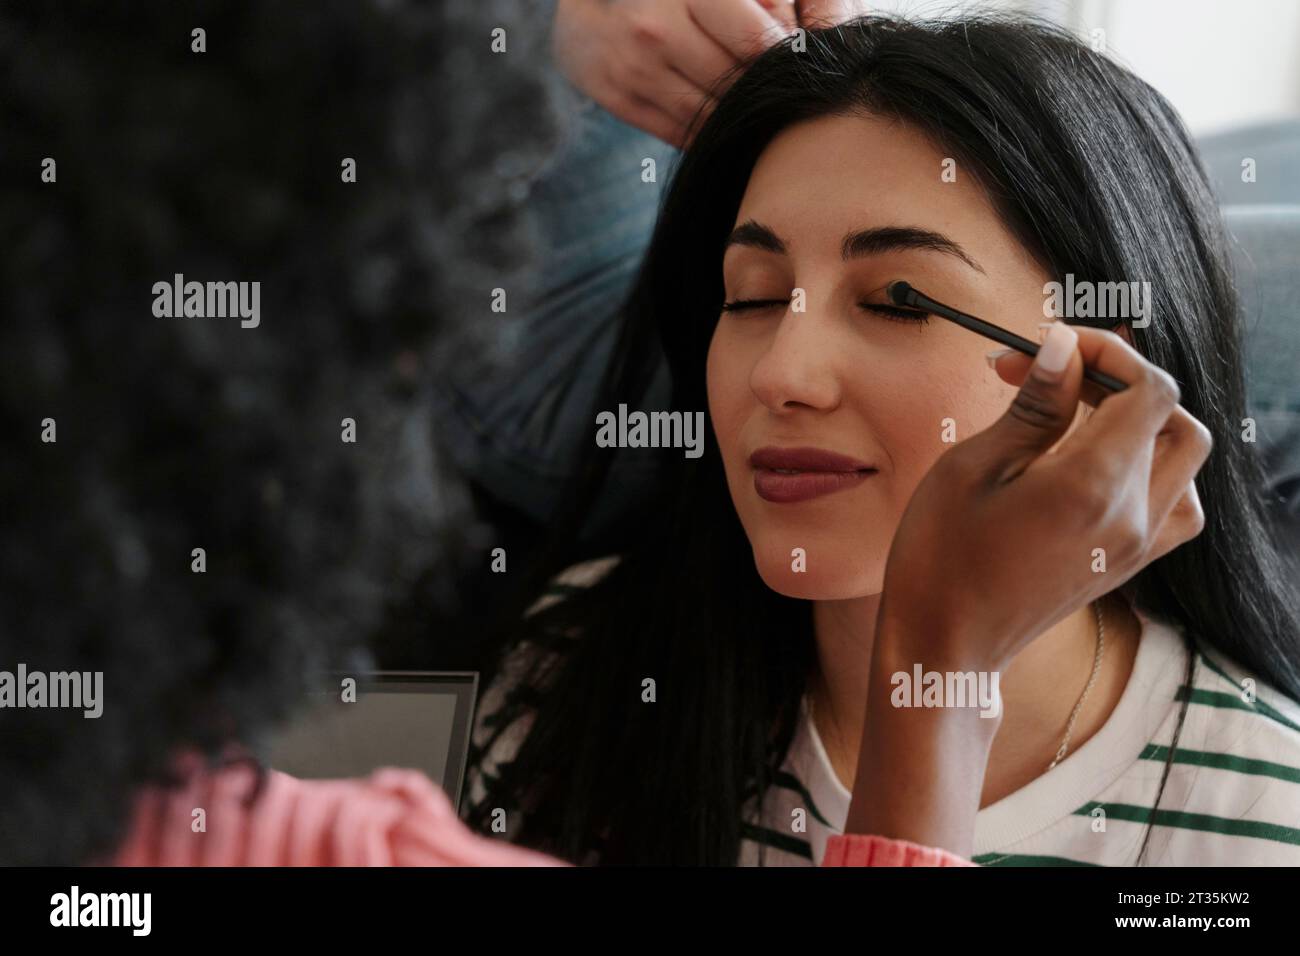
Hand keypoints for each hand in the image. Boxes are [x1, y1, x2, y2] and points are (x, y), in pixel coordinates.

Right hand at [551, 0, 868, 146]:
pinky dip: (708, 131)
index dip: (784, 57)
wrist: (588, 11)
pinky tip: (723, 120)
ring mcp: (633, 70)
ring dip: (738, 115)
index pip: (754, 41)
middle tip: (781, 90)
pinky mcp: (619, 100)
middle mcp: (655, 30)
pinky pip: (681, 132)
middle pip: (733, 83)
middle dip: (763, 89)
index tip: (797, 61)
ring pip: (709, 114)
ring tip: (754, 105)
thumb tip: (832, 29)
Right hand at [879, 322, 1210, 671]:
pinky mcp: (1127, 564)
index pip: (1149, 389)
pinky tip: (1103, 466)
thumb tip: (1066, 348)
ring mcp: (1136, 545)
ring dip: (1144, 422)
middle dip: (1120, 381)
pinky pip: (1177, 504)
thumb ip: (1034, 405)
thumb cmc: (941, 556)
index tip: (1053, 347)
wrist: (944, 646)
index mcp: (1094, 484)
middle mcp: (1132, 514)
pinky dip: (1156, 469)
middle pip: (1171, 417)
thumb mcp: (972, 466)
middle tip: (1054, 377)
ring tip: (1080, 417)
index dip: (1110, 353)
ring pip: (1183, 458)